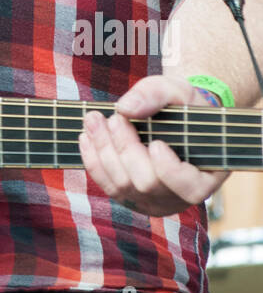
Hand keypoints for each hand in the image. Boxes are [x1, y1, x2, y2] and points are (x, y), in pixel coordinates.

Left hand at [78, 74, 229, 216]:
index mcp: (205, 176)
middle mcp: (180, 197)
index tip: (156, 143)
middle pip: (147, 183)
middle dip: (125, 148)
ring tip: (93, 120)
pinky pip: (108, 187)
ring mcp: (154, 201)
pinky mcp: (132, 198)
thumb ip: (155, 94)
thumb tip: (125, 108)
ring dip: (104, 151)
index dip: (169, 169)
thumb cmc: (181, 105)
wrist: (175, 119)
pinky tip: (87, 138)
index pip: (189, 187)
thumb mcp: (177, 90)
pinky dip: (94, 162)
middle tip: (114, 118)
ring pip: (122, 186)